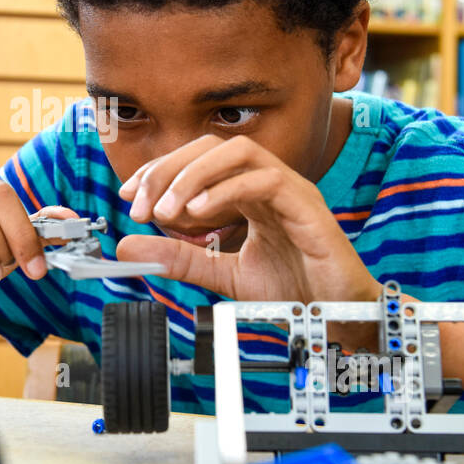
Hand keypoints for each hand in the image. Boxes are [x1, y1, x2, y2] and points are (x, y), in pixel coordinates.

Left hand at [115, 135, 379, 303]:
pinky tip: (200, 212)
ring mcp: (291, 188)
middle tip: (142, 206)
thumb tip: (126, 246)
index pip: (198, 159)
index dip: (160, 171)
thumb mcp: (221, 273)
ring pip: (239, 152)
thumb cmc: (293, 291)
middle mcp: (269, 181)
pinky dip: (227, 190)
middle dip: (169, 170)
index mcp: (249, 191)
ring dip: (194, 175)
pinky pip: (266, 179)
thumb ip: (178, 259)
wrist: (336, 318)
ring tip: (167, 211)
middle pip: (213, 146)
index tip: (130, 197)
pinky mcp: (308, 206)